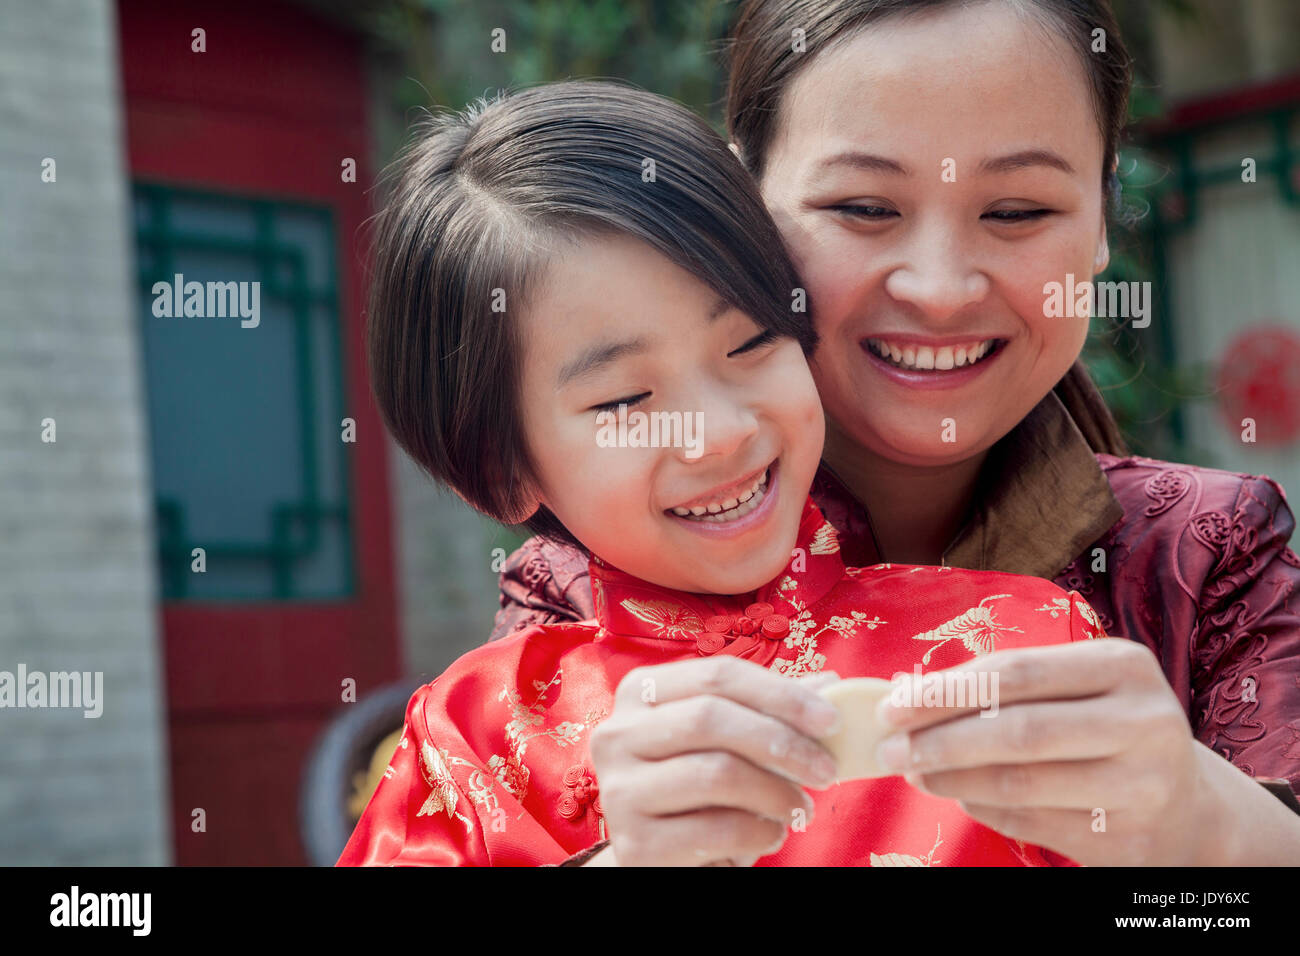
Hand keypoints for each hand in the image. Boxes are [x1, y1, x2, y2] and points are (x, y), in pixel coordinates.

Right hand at [589, 657, 841, 865]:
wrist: (655, 854)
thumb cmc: (698, 788)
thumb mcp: (730, 742)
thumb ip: (769, 711)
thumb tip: (830, 682)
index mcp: (641, 692)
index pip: (717, 675)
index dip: (780, 694)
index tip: (831, 720)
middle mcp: (617, 733)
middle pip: (711, 718)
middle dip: (782, 743)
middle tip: (827, 770)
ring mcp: (618, 790)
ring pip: (715, 773)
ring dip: (776, 792)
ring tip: (801, 807)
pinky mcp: (635, 844)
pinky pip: (717, 829)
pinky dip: (761, 831)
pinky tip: (771, 833)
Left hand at [872, 638, 1220, 864]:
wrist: (1188, 805)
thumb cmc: (1107, 728)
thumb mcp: (1078, 688)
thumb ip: (1007, 684)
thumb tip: (906, 693)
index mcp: (1124, 666)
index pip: (1016, 672)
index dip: (946, 690)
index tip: (891, 705)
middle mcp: (1143, 722)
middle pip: (1018, 730)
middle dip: (939, 740)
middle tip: (889, 748)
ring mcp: (1142, 785)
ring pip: (1020, 783)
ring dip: (951, 779)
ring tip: (912, 771)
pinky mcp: (1129, 838)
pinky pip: (1032, 822)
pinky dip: (982, 808)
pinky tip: (956, 795)